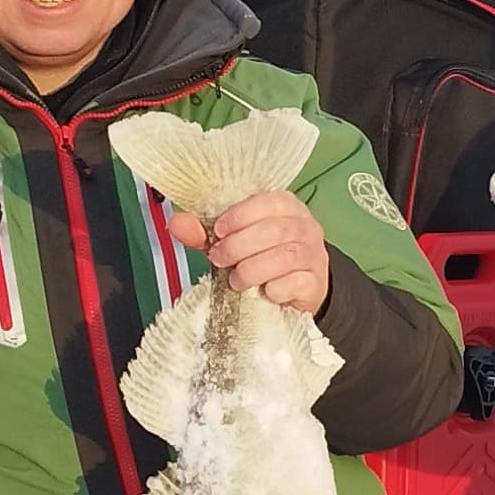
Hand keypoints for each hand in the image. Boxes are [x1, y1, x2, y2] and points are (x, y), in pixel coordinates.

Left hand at [168, 192, 328, 314]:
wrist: (295, 290)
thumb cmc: (263, 258)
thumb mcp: (232, 241)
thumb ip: (204, 231)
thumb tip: (178, 222)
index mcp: (286, 208)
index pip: (270, 202)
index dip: (241, 215)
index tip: (218, 231)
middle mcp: (305, 227)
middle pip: (276, 230)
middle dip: (240, 246)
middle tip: (220, 258)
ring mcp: (314, 255)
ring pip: (286, 256)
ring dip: (252, 269)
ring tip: (236, 279)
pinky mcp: (316, 283)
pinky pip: (295, 283)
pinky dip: (273, 289)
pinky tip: (264, 292)